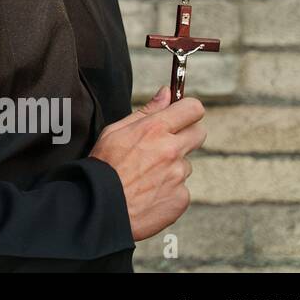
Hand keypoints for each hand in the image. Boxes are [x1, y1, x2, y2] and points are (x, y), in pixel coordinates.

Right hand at [88, 85, 206, 241]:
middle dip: (186, 134)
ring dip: (172, 167)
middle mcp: (171, 150)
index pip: (192, 108)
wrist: (100, 206)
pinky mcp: (181, 198)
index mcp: (155, 130)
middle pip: (199, 133)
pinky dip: (168, 190)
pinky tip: (149, 192)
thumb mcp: (116, 131)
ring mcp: (178, 175)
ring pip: (185, 164)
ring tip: (146, 176)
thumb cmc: (104, 167)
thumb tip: (166, 92)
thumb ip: (146, 111)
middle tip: (165, 144)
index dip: (187, 109)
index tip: (181, 114)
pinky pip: (181, 188)